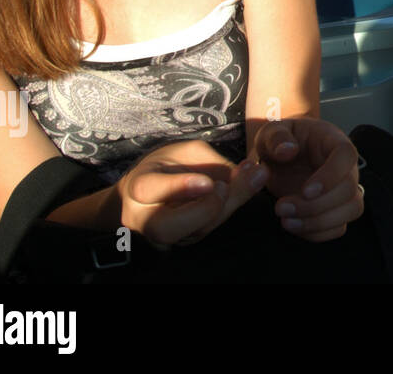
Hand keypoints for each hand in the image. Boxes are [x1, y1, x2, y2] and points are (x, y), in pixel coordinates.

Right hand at [118, 139, 267, 246]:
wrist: (153, 190)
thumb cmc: (168, 165)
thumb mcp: (187, 152)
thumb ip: (212, 162)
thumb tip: (250, 172)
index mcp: (138, 186)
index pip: (150, 190)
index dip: (180, 187)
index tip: (207, 183)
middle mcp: (145, 218)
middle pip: (168, 228)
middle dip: (205, 209)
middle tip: (227, 186)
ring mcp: (164, 236)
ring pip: (197, 231)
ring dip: (229, 205)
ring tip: (255, 175)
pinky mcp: (186, 240)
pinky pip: (210, 228)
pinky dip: (232, 207)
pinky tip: (252, 183)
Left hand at [251, 118, 363, 241]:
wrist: (280, 160)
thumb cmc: (279, 143)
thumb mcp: (270, 132)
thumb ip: (276, 137)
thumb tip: (287, 150)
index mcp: (333, 141)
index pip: (346, 156)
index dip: (331, 175)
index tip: (305, 190)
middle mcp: (346, 167)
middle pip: (349, 188)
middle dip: (316, 205)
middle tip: (281, 208)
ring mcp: (345, 190)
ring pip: (352, 209)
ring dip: (319, 222)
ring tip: (286, 221)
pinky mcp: (337, 210)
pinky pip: (339, 227)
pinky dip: (317, 233)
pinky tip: (293, 225)